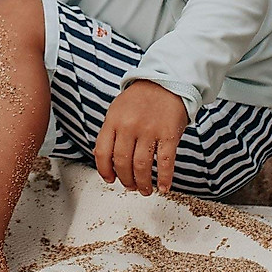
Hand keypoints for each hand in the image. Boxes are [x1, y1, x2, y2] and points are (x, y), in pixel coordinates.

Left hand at [93, 79, 188, 195]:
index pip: (102, 152)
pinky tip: (163, 187)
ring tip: (144, 190)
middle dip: (125, 180)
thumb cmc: (140, 99)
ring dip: (142, 183)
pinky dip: (164, 178)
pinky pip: (165, 162)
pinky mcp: (169, 134)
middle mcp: (129, 126)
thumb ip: (110, 132)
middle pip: (122, 162)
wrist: (166, 82)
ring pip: (141, 166)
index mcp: (113, 120)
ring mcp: (149, 130)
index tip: (109, 179)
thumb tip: (104, 159)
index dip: (104, 170)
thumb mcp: (117, 110)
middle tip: (130, 186)